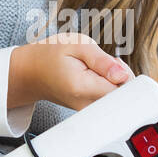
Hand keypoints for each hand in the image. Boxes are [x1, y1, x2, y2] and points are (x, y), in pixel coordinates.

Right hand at [12, 33, 133, 112]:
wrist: (31, 72)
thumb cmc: (52, 54)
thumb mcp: (77, 45)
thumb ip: (102, 61)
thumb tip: (123, 75)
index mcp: (83, 87)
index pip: (123, 90)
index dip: (127, 75)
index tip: (116, 65)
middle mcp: (86, 105)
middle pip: (123, 97)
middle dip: (123, 78)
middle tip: (107, 63)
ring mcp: (87, 111)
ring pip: (117, 99)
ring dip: (115, 82)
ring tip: (98, 69)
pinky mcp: (89, 111)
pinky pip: (109, 101)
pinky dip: (109, 87)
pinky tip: (97, 77)